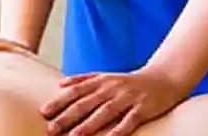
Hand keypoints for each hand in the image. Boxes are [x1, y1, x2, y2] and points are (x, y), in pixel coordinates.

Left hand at [41, 69, 185, 135]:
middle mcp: (111, 88)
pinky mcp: (142, 108)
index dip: (59, 102)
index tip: (44, 113)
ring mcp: (127, 98)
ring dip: (88, 125)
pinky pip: (129, 121)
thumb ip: (83, 80)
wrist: (162, 78)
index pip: (75, 92)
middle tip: (51, 128)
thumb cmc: (129, 82)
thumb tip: (61, 85)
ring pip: (104, 113)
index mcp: (101, 81)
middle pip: (86, 103)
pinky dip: (118, 131)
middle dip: (67, 117)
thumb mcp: (105, 76)